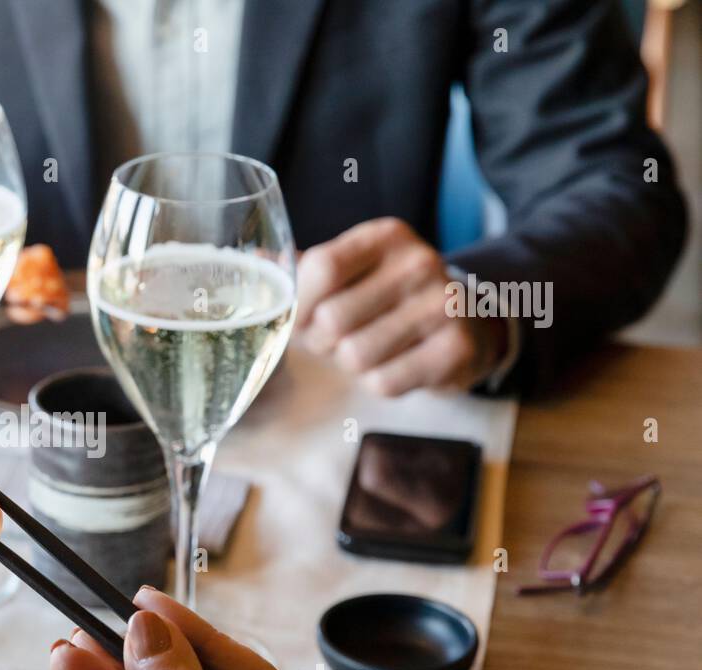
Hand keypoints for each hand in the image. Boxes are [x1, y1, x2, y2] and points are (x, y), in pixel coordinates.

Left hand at [296, 218, 505, 395]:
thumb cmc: (390, 299)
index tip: (303, 317)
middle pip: (333, 319)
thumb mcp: (354, 271)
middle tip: (338, 340)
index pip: (320, 268)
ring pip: (356, 356)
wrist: (467, 322)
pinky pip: (385, 382)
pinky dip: (379, 383)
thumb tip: (252, 262)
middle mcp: (419, 263)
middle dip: (323, 341)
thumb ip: (305, 269)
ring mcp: (444, 305)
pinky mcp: (456, 348)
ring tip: (369, 350)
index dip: (300, 304)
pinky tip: (396, 365)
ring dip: (350, 365)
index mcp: (386, 236)